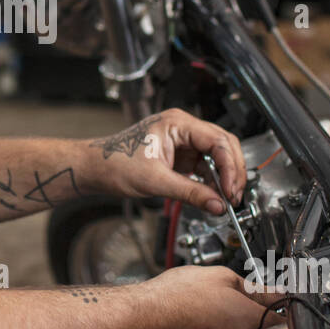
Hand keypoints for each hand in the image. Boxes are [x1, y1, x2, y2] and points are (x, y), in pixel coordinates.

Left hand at [86, 108, 245, 213]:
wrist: (95, 168)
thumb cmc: (115, 163)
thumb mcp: (156, 182)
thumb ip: (191, 194)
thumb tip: (217, 204)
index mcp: (177, 123)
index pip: (217, 140)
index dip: (230, 166)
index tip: (231, 189)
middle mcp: (183, 128)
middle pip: (223, 145)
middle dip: (232, 171)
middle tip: (234, 196)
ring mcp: (182, 140)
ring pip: (216, 156)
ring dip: (223, 177)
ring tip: (225, 199)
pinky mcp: (180, 154)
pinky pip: (204, 165)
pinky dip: (211, 180)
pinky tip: (213, 195)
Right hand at [143, 265, 284, 328]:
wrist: (145, 319)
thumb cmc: (178, 297)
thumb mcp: (223, 277)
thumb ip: (256, 288)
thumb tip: (275, 292)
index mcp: (255, 325)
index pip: (286, 323)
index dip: (281, 310)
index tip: (275, 301)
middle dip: (256, 320)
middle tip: (238, 302)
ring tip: (213, 313)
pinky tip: (202, 327)